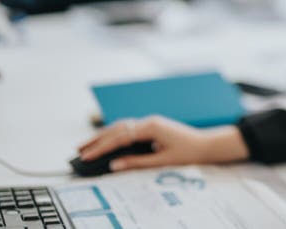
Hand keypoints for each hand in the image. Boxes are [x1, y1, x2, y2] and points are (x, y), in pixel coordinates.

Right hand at [76, 116, 249, 171]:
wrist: (206, 144)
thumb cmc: (188, 152)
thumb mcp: (161, 161)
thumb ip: (136, 162)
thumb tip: (114, 165)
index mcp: (151, 127)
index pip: (120, 136)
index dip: (101, 147)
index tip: (87, 155)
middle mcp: (148, 121)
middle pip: (117, 128)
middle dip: (97, 139)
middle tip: (79, 150)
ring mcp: (150, 122)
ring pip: (121, 126)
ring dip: (104, 136)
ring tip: (87, 145)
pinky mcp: (152, 126)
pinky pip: (129, 128)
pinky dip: (115, 134)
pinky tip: (107, 141)